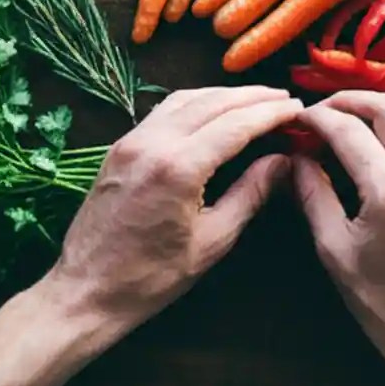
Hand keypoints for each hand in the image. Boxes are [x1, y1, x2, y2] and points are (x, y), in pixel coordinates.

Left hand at [39, 86, 301, 330]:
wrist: (86, 290)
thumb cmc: (152, 277)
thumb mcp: (212, 241)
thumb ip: (250, 194)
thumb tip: (283, 162)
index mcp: (178, 167)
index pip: (236, 124)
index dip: (270, 113)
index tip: (298, 108)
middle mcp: (152, 143)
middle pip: (212, 102)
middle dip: (252, 97)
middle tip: (285, 99)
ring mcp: (131, 141)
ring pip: (185, 99)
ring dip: (223, 95)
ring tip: (255, 101)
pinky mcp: (119, 148)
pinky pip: (163, 112)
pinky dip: (195, 104)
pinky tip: (213, 111)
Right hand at [293, 91, 384, 370]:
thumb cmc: (380, 301)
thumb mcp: (334, 250)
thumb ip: (314, 195)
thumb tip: (296, 157)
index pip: (348, 131)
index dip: (317, 119)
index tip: (295, 121)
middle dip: (349, 101)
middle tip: (320, 112)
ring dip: (382, 104)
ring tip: (351, 114)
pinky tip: (383, 132)